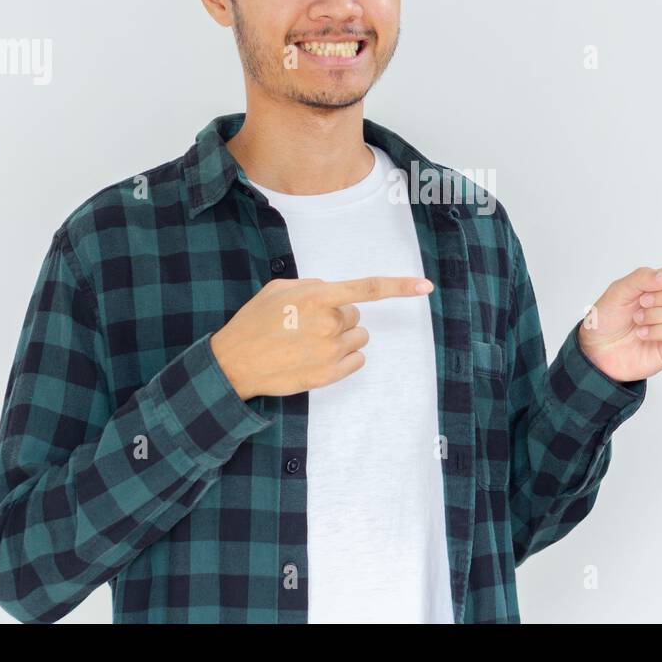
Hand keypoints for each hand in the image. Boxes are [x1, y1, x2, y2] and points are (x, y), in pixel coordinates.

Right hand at [210, 275, 432, 399]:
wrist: (235, 363)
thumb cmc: (255, 321)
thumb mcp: (280, 289)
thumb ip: (313, 287)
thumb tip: (334, 294)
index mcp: (318, 298)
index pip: (368, 289)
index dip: (400, 286)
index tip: (426, 286)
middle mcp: (329, 324)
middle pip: (357, 315)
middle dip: (340, 316)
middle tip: (309, 323)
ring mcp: (331, 352)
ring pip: (359, 338)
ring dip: (342, 336)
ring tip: (310, 341)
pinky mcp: (329, 375)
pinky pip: (356, 359)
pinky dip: (344, 356)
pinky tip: (317, 356)